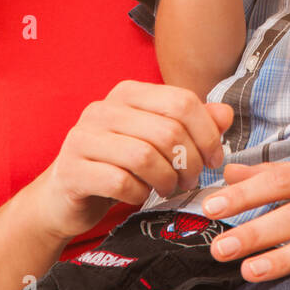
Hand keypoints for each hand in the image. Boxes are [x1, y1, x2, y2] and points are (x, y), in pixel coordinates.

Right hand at [31, 80, 233, 241]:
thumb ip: (191, 125)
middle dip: (189, 163)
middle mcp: (103, 108)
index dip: (207, 134)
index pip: (182, 101)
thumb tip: (225, 114)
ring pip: (145, 156)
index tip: (215, 160)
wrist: (64, 197)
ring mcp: (83, 137)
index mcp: (127, 93)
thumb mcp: (156, 141)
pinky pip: (121, 182)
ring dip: (166, 180)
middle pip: (167, 131)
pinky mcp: (72, 169)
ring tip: (167, 189)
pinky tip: (138, 196)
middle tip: (189, 181)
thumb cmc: (117, 165)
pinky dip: (139, 194)